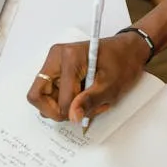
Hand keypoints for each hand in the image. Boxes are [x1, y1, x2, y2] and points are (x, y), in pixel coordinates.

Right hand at [26, 31, 150, 123]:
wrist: (128, 50)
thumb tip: (72, 116)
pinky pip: (51, 91)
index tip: (85, 114)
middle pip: (38, 94)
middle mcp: (56, 57)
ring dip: (63, 105)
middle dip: (56, 109)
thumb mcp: (111, 86)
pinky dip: (64, 100)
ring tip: (87, 102)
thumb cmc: (123, 63)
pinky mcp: (56, 68)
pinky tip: (84, 96)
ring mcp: (54, 62)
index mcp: (69, 57)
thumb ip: (89, 101)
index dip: (70, 112)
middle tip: (78, 111)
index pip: (59, 98)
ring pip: (44, 95)